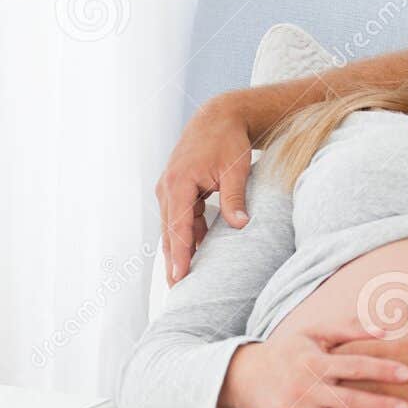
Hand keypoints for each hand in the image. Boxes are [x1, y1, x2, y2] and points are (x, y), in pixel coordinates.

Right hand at [156, 95, 253, 285]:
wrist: (218, 117)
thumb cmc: (227, 141)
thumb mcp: (235, 169)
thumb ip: (234, 199)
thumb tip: (240, 226)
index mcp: (178, 183)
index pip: (178, 227)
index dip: (179, 254)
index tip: (179, 277)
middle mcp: (167, 188)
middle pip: (170, 232)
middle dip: (173, 261)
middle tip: (177, 290)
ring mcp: (169, 188)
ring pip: (173, 227)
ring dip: (178, 250)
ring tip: (183, 278)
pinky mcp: (176, 189)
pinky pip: (180, 218)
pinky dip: (186, 235)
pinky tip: (195, 254)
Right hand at [222, 326, 407, 407]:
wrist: (246, 377)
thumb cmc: (291, 351)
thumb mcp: (315, 333)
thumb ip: (350, 329)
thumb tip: (388, 328)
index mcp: (314, 362)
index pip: (353, 365)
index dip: (381, 368)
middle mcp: (304, 389)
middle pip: (347, 402)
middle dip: (380, 407)